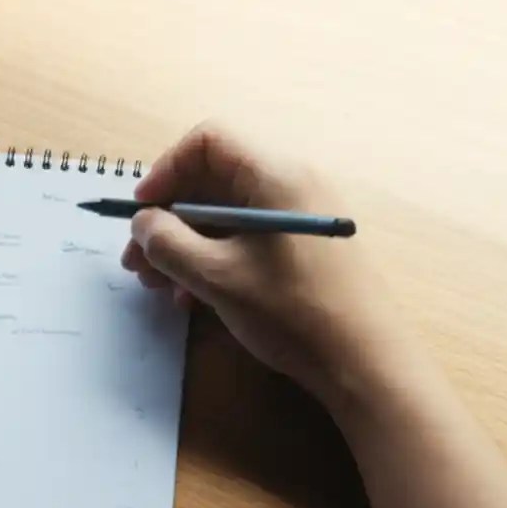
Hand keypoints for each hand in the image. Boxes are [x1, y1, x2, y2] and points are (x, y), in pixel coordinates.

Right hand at [122, 123, 412, 407]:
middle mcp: (292, 184)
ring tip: (159, 285)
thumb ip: (168, 243)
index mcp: (276, 176)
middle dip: (168, 219)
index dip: (166, 170)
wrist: (367, 365)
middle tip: (138, 260)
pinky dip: (214, 257)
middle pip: (214, 180)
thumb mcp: (217, 278)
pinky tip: (193, 296)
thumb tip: (144, 223)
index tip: (142, 211)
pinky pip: (248, 236)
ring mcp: (302, 215)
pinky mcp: (306, 246)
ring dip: (185, 244)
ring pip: (227, 214)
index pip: (208, 142)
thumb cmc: (294, 313)